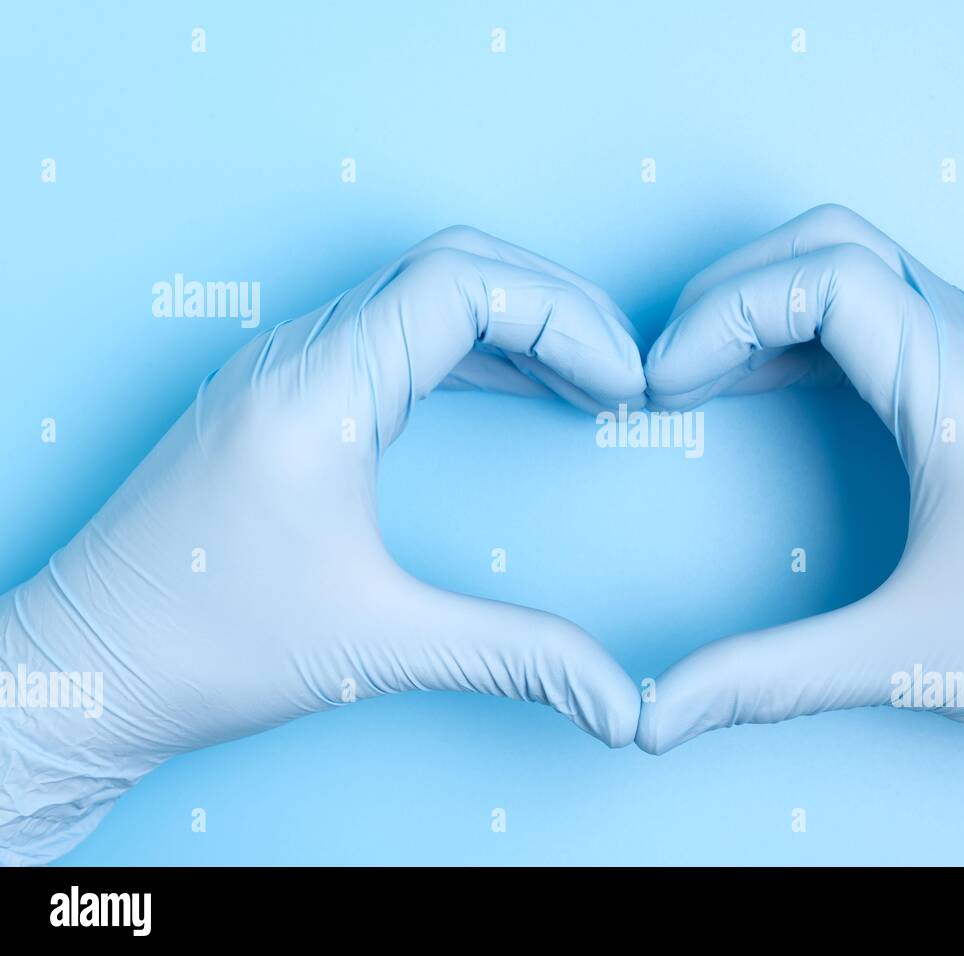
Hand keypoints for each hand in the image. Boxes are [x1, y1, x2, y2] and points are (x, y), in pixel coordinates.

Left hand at [0, 227, 645, 864]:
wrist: (87, 666)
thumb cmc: (202, 644)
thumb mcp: (375, 646)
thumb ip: (514, 658)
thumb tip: (617, 702)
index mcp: (317, 389)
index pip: (462, 282)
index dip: (565, 318)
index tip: (623, 385)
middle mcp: (297, 355)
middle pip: (452, 266)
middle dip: (555, 306)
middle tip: (623, 373)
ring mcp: (285, 367)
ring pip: (423, 292)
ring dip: (516, 321)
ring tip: (590, 380)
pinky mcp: (285, 394)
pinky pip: (395, 332)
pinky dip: (473, 348)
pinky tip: (520, 390)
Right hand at [635, 204, 963, 862]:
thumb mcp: (913, 661)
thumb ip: (772, 678)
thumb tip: (661, 716)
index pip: (827, 275)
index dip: (724, 313)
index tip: (667, 386)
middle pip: (837, 243)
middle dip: (734, 289)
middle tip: (671, 367)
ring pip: (867, 267)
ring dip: (774, 302)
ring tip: (704, 374)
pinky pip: (894, 313)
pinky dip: (816, 331)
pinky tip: (774, 388)